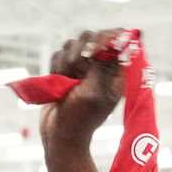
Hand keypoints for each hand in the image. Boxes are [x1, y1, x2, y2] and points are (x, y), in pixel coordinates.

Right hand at [38, 28, 128, 148]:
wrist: (58, 134)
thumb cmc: (81, 117)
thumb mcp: (96, 91)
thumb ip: (104, 65)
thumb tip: (115, 41)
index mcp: (115, 74)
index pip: (116, 41)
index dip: (105, 38)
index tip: (93, 48)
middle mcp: (100, 68)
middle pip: (91, 38)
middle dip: (80, 51)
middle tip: (78, 69)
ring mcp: (82, 69)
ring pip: (71, 45)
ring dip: (66, 62)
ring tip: (67, 82)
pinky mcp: (65, 72)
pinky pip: (57, 55)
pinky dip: (55, 67)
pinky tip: (57, 83)